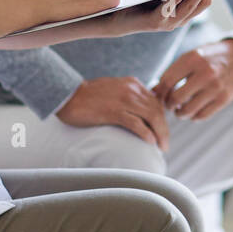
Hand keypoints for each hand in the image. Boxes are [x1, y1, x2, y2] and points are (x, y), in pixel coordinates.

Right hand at [54, 75, 169, 150]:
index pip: (156, 102)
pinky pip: (135, 123)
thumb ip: (129, 96)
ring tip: (161, 147)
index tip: (163, 132)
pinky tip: (150, 142)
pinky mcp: (113, 111)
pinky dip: (146, 133)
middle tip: (165, 145)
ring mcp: (123, 100)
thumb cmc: (89, 97)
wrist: (67, 95)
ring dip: (159, 133)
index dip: (162, 118)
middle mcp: (131, 89)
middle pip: (157, 110)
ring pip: (151, 116)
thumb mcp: (115, 90)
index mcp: (133, 84)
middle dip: (164, 129)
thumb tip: (142, 112)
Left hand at [151, 38, 232, 120]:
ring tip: (179, 109)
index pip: (167, 81)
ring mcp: (216, 87)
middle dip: (168, 105)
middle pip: (176, 98)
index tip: (158, 96)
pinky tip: (192, 111)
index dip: (159, 92)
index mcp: (193, 58)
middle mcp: (205, 72)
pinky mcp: (224, 99)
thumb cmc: (210, 57)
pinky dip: (193, 117)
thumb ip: (174, 71)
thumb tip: (153, 92)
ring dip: (179, 113)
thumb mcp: (193, 56)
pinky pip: (202, 116)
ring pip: (187, 110)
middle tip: (169, 104)